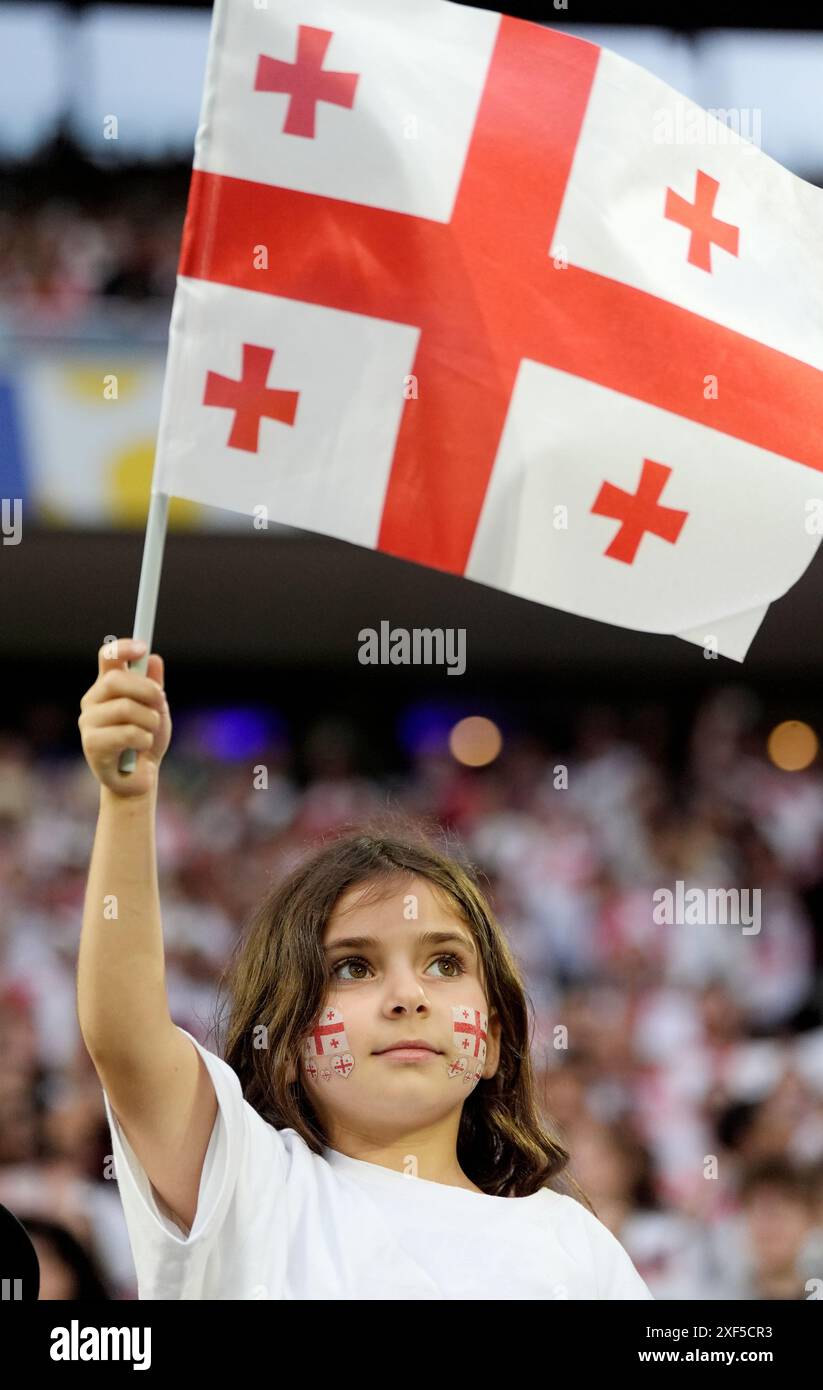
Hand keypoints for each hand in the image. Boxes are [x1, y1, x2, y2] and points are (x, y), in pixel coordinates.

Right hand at [78, 638, 171, 798]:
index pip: (107, 657)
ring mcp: (89, 722)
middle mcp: (93, 701)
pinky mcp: (92, 744)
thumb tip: (154, 659)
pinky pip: (128, 733)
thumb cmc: (146, 742)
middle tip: (161, 702)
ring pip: (126, 708)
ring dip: (150, 721)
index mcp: (107, 687)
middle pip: (115, 680)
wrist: (139, 779)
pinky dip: (144, 739)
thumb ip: (154, 687)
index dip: (122, 648)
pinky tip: (140, 749)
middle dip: (147, 690)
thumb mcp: (157, 711)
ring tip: (150, 733)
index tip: (142, 648)